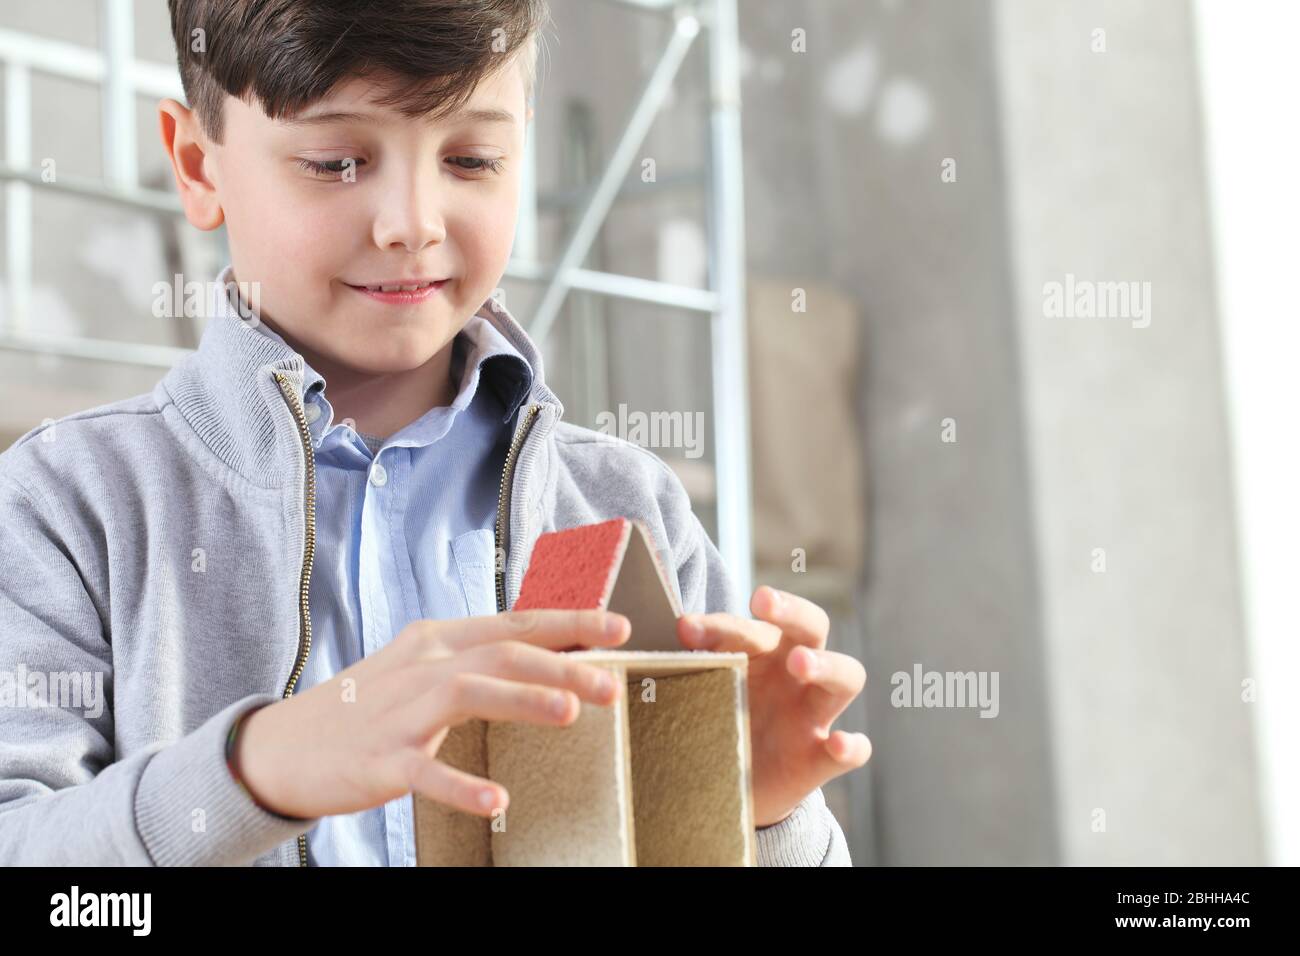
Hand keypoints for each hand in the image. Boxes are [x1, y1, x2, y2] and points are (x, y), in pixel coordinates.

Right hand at [234, 609, 629, 818]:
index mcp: (440, 641)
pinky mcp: (380, 758)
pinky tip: (497, 802)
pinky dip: (461, 785)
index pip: (516, 623)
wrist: (282, 746)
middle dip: (564, 663)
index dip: (570, 622)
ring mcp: (400, 711)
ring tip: (573, 711)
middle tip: (614, 682)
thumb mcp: (423, 669)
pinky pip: (425, 771)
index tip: (621, 627)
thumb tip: (546, 659)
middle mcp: (424, 666)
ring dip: (524, 700)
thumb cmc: (367, 707)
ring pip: (471, 693)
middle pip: (503, 653)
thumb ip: (478, 661)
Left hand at [676, 586, 869, 827]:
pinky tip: (838, 743)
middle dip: (792, 612)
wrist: (724, 785)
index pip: (753, 625)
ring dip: (826, 665)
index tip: (688, 629)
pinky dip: (852, 746)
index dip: (721, 625)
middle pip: (812, 627)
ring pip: (846, 676)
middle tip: (763, 602)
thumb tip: (684, 625)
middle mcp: (794, 674)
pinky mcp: (818, 760)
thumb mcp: (703, 690)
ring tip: (799, 662)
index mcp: (765, 650)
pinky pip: (855, 751)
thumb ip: (697, 661)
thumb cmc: (716, 720)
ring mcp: (813, 715)